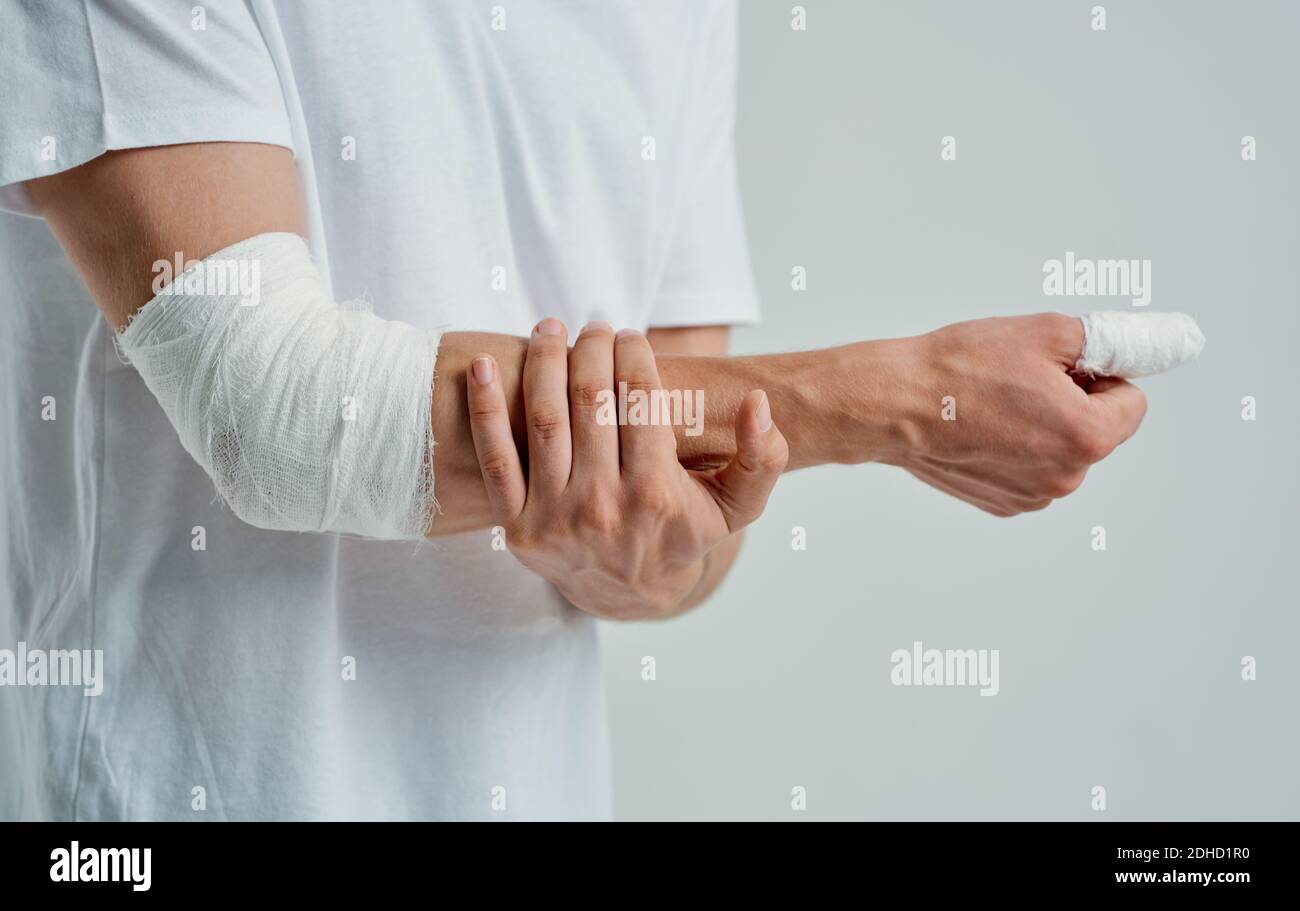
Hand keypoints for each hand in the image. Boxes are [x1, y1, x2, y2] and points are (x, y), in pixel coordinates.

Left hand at [465, 318, 788, 618]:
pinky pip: (494, 459)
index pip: (639, 399)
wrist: (628, 594)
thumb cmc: (682, 533)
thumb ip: (761, 457)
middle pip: (589, 399)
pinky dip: (484, 409)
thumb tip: (759, 404)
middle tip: (593, 328)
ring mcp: (554, 518)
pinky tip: (482, 367)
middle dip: (590, 349)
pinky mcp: (516, 527)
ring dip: (543, 361)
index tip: (630, 337)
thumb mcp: (736, 506)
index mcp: (655, 493)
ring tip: (550, 330)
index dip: (633, 355)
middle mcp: (602, 506)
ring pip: (544, 418)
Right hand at [879, 313, 1147, 515]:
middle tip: (1022, 380)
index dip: (1099, 375)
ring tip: (995, 404)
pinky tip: (982, 428)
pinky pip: (1028, 470)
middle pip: (1095, 430)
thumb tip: (1135, 350)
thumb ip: (1104, 341)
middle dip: (1071, 403)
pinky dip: (1013, 449)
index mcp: (1087, 436)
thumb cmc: (960, 370)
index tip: (1064, 367)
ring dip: (1041, 427)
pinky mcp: (1002, 503)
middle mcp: (1066, 476)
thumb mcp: (1045, 332)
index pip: (1131, 402)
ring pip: (1060, 451)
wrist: (897, 404)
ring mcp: (1032, 495)